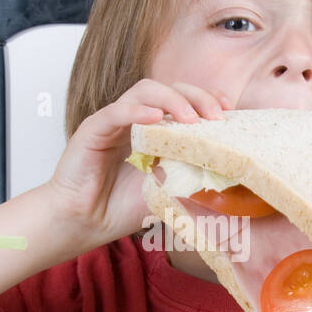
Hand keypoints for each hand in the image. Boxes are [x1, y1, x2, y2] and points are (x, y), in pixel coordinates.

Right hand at [49, 78, 231, 246]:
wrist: (82, 223)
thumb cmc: (119, 209)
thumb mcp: (167, 194)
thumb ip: (191, 181)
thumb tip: (229, 182)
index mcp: (153, 130)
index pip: (183, 100)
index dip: (206, 100)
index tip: (228, 113)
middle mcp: (135, 119)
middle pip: (169, 88)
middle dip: (197, 97)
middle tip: (217, 116)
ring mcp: (114, 121)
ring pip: (145, 91)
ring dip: (173, 100)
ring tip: (191, 119)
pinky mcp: (93, 129)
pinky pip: (117, 111)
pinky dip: (137, 111)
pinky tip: (156, 119)